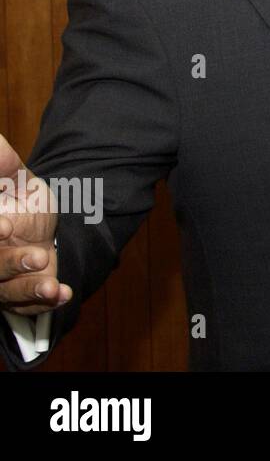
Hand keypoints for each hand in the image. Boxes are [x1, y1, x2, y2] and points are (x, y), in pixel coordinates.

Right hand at [0, 133, 69, 315]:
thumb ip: (4, 164)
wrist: (44, 227)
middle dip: (9, 263)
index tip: (5, 225)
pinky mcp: (19, 297)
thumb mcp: (15, 179)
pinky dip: (46, 301)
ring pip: (5, 292)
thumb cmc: (20, 201)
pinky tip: (63, 293)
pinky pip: (29, 306)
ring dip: (28, 289)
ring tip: (50, 286)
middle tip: (35, 256)